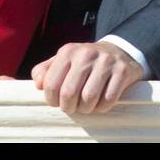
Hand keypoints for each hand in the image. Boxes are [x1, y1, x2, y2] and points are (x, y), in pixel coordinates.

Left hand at [30, 41, 144, 113]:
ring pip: (89, 98)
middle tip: (70, 108)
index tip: (56, 103)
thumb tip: (38, 85)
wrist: (117, 51)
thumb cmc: (84, 61)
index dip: (51, 99)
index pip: (51, 83)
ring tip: (84, 107)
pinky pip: (108, 99)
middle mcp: (86, 54)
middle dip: (68, 107)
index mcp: (68, 51)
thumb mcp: (63, 59)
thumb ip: (45, 70)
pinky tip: (99, 104)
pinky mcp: (122, 72)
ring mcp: (105, 62)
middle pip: (69, 92)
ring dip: (85, 109)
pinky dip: (102, 107)